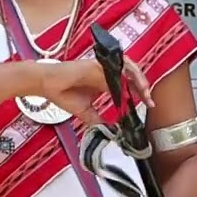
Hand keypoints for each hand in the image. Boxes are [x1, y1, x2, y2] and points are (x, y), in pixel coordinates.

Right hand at [36, 58, 154, 124]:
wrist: (46, 85)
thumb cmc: (63, 94)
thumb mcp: (86, 113)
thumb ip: (99, 120)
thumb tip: (111, 132)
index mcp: (105, 83)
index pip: (128, 87)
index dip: (140, 95)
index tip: (149, 105)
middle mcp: (106, 74)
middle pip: (131, 77)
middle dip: (143, 87)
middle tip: (149, 100)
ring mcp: (102, 68)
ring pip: (126, 69)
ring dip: (137, 78)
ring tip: (144, 90)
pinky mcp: (96, 64)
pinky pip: (114, 66)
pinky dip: (124, 72)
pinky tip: (130, 81)